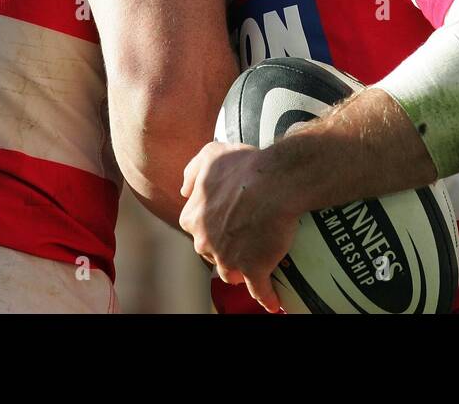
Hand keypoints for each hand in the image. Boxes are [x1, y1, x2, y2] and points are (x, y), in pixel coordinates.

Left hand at [179, 141, 298, 312]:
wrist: (275, 180)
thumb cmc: (245, 165)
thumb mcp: (210, 154)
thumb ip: (192, 171)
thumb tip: (184, 191)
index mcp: (192, 217)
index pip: (197, 228)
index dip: (212, 225)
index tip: (225, 222)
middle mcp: (204, 241)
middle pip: (212, 252)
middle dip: (224, 249)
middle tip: (244, 238)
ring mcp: (227, 258)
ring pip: (231, 272)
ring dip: (241, 271)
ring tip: (257, 266)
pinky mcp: (253, 269)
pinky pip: (259, 290)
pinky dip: (267, 297)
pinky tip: (273, 303)